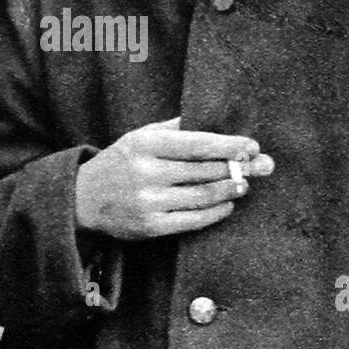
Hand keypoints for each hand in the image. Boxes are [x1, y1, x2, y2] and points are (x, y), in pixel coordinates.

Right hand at [74, 117, 273, 239]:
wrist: (83, 199)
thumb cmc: (121, 162)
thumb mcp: (141, 136)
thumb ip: (175, 128)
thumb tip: (217, 122)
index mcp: (145, 144)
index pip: (197, 144)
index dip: (229, 145)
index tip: (253, 146)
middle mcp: (146, 172)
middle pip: (205, 170)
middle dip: (240, 167)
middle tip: (265, 166)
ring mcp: (148, 201)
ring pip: (203, 196)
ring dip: (230, 190)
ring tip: (245, 184)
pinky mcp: (151, 227)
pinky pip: (193, 219)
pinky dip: (216, 212)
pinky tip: (227, 204)